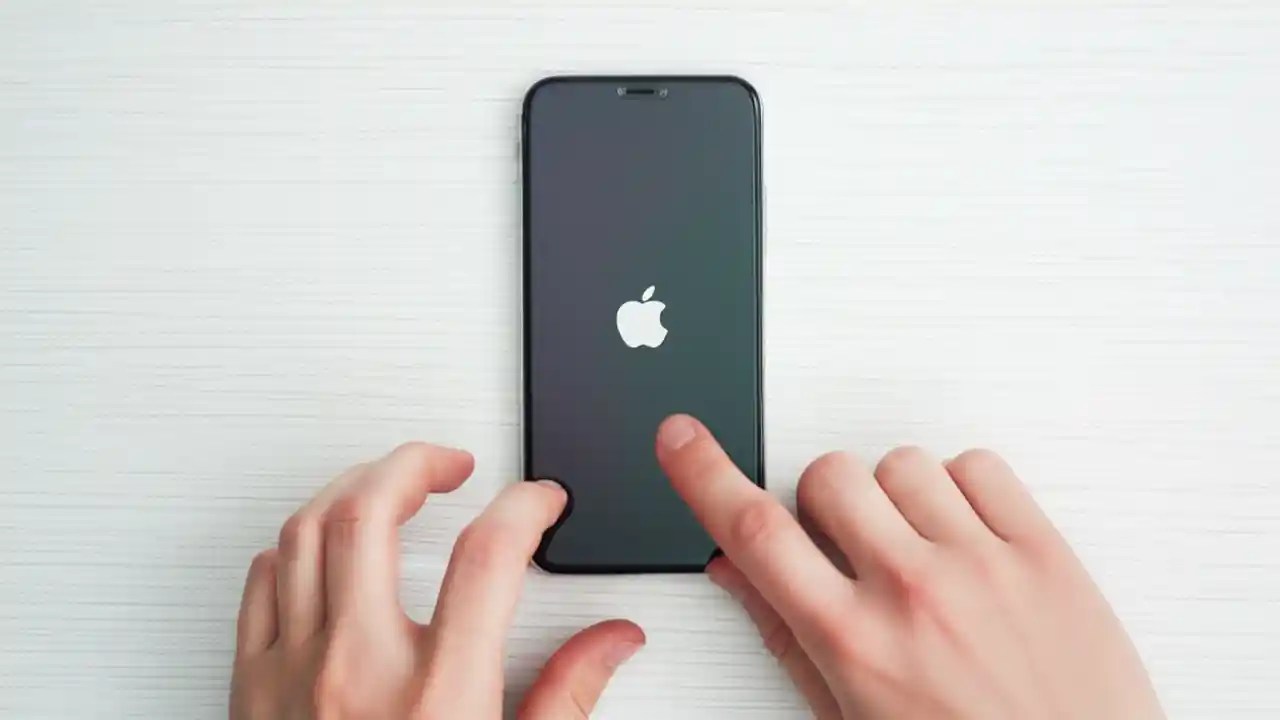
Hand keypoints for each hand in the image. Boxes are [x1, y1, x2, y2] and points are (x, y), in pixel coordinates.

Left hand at [231, 443, 643, 718]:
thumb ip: (566, 698)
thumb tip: (613, 641)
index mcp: (437, 700)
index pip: (490, 555)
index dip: (527, 506)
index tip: (541, 503)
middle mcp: (357, 673)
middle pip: (371, 512)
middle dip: (416, 462)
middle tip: (451, 465)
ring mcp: (292, 675)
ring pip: (306, 533)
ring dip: (354, 489)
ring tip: (392, 487)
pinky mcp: (250, 689)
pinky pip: (260, 584)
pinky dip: (295, 545)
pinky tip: (327, 549)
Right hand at [656, 415, 1163, 719]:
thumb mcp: (850, 717)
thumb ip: (785, 635)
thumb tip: (733, 568)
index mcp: (853, 644)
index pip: (756, 533)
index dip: (704, 475)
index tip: (681, 440)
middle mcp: (914, 594)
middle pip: (827, 476)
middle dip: (820, 499)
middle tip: (845, 542)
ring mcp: (983, 566)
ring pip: (900, 462)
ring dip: (893, 495)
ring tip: (918, 548)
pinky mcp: (1044, 553)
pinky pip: (979, 465)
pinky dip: (961, 487)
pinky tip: (964, 536)